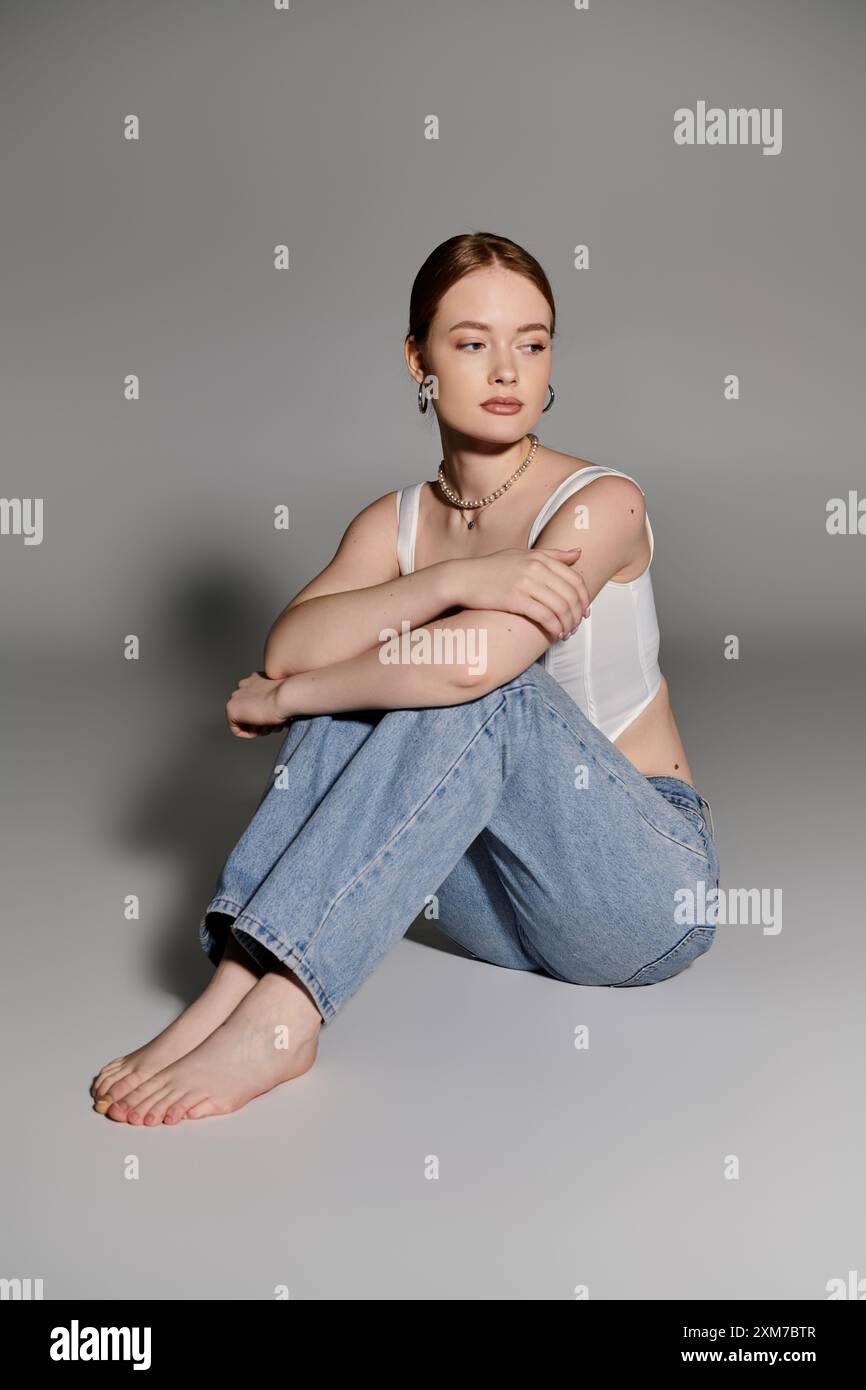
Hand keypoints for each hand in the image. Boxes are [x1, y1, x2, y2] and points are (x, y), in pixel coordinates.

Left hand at [225, 670, 291, 738]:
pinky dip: (248, 734)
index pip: (254, 699)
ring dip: (256, 727)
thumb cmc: (292, 696)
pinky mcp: (232, 710)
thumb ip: (276, 700)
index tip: (275, 718)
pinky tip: (260, 731)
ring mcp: (235, 697)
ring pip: (243, 719)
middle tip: (272, 725)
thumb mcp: (284, 695)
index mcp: (256, 678)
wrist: (287, 696)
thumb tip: (278, 714)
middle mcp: (243, 685)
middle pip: (247, 710)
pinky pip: (236, 729)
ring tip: (269, 727)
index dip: (264, 712)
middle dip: (258, 721)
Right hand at [451, 547, 590, 641]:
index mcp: (540, 557)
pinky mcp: (515, 598)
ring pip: (561, 607)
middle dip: (577, 614)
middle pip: (571, 595)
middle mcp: (536, 567)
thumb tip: (578, 553)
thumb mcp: (522, 555)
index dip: (584, 598)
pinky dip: (555, 627)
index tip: (583, 612)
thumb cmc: (490, 569)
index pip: (575, 579)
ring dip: (568, 624)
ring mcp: (526, 582)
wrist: (461, 578)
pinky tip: (555, 634)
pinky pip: (545, 615)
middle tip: (575, 627)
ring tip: (565, 633)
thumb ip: (551, 555)